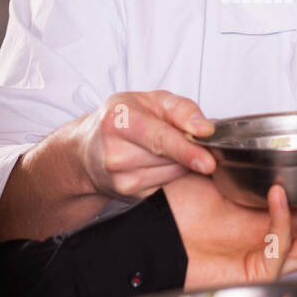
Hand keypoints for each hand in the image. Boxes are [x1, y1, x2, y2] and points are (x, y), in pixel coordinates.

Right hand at [79, 90, 216, 204]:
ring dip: (181, 162)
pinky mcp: (130, 195)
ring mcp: (121, 179)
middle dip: (188, 150)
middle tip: (186, 137)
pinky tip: (159, 163)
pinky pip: (167, 185)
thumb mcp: (150, 100)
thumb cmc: (122, 119)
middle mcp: (115, 153)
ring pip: (172, 174)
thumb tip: (205, 129)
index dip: (186, 150)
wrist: (87, 150)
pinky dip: (172, 174)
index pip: (159, 139)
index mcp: (118, 121)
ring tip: (165, 147)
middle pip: (170, 158)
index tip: (208, 161)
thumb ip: (182, 109)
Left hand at [164, 173, 296, 288]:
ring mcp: (269, 259)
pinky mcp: (253, 274)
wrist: (154, 236)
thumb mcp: (224, 173)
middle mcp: (279, 240)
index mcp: (278, 218)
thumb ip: (254, 162)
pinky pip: (278, 250)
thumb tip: (277, 134)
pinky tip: (281, 195)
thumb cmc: (181, 210)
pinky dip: (282, 221)